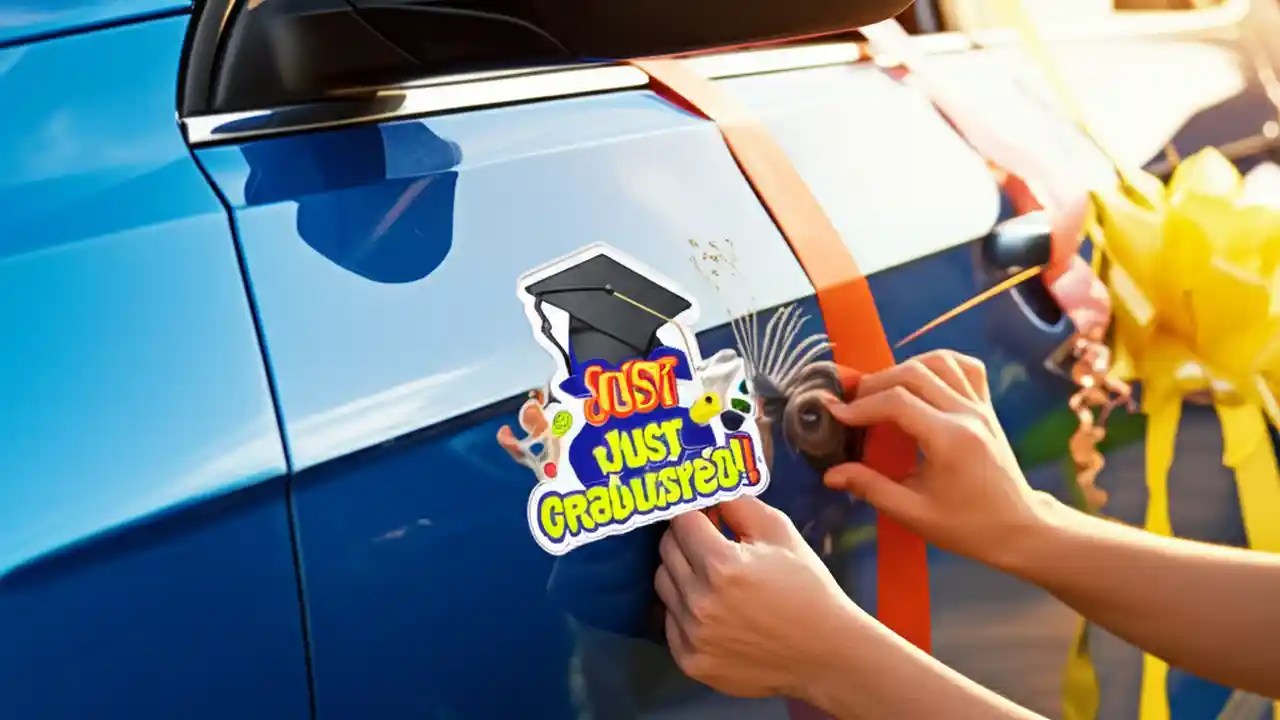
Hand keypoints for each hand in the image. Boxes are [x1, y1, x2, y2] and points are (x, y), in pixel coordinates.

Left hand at [655, 497, 866, 699]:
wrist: (826, 655)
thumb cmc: (807, 588)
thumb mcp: (781, 532)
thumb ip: (739, 505)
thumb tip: (709, 495)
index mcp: (721, 565)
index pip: (681, 521)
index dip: (694, 513)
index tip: (704, 516)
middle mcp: (698, 601)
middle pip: (666, 551)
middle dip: (685, 539)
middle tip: (709, 544)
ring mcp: (691, 635)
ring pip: (663, 585)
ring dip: (682, 573)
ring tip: (713, 579)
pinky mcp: (690, 661)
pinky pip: (669, 622)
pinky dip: (684, 610)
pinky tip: (713, 611)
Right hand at [823, 350, 1053, 567]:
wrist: (1018, 527)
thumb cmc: (966, 526)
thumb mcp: (913, 513)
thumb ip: (871, 488)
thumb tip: (830, 474)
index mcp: (950, 440)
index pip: (898, 402)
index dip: (861, 405)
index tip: (836, 414)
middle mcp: (967, 414)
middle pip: (914, 373)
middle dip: (875, 383)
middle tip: (853, 404)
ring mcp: (981, 407)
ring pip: (939, 361)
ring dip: (904, 368)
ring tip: (883, 390)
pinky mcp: (988, 407)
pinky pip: (966, 367)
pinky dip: (939, 363)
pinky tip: (922, 378)